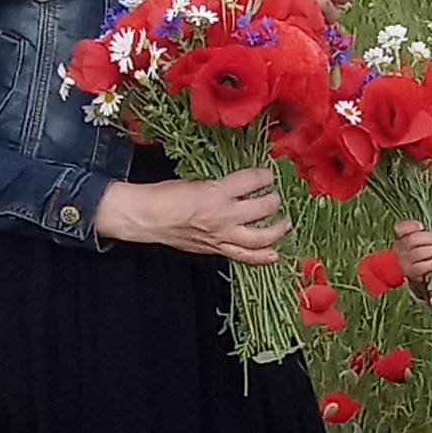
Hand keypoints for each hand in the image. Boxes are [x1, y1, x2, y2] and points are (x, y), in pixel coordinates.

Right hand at [101, 168, 284, 263]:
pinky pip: (245, 256)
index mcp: (217, 192)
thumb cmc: (165, 197)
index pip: (252, 180)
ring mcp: (222, 235)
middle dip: (274, 199)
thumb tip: (240, 185)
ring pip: (261, 236)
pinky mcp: (217, 249)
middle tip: (275, 196)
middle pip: (263, 207)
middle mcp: (224, 215)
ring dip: (277, 228)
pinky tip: (274, 254)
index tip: (267, 175)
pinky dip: (262, 257)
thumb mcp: (196, 182)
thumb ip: (220, 186)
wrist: (146, 217)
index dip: (264, 175)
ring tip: (285, 222)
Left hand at [276, 0, 357, 20]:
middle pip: (335, 12)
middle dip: (329, 8)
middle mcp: (322, 2)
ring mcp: (309, 14)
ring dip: (316, 16)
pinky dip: (305, 23)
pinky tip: (298, 14)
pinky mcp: (297, 22)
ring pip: (322, 21)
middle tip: (320, 1)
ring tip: (305, 7)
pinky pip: (307, 28)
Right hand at [390, 215, 431, 278]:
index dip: (411, 226)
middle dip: (428, 238)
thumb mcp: (426, 236)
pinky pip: (420, 268)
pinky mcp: (411, 273)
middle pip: (411, 240)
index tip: (422, 226)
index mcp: (401, 235)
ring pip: (417, 253)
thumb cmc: (420, 248)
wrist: (414, 270)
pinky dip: (430, 264)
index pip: (400, 228)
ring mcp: (403, 261)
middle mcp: (399, 248)